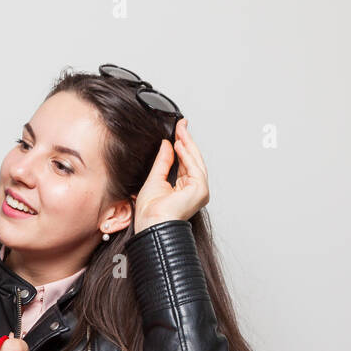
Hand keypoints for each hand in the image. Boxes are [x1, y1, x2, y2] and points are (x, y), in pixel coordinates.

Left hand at [133, 118, 208, 234]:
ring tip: (180, 130)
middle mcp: (194, 190)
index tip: (178, 131)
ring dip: (187, 144)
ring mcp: (199, 191)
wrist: (151, 225)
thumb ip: (163, 161)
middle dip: (186, 141)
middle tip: (181, 125)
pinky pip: (194, 167)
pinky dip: (187, 154)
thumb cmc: (150, 213)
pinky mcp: (200, 190)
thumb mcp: (155, 179)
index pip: (185, 163)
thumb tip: (167, 144)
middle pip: (192, 160)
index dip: (182, 146)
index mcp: (184, 190)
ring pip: (195, 161)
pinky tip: (180, 144)